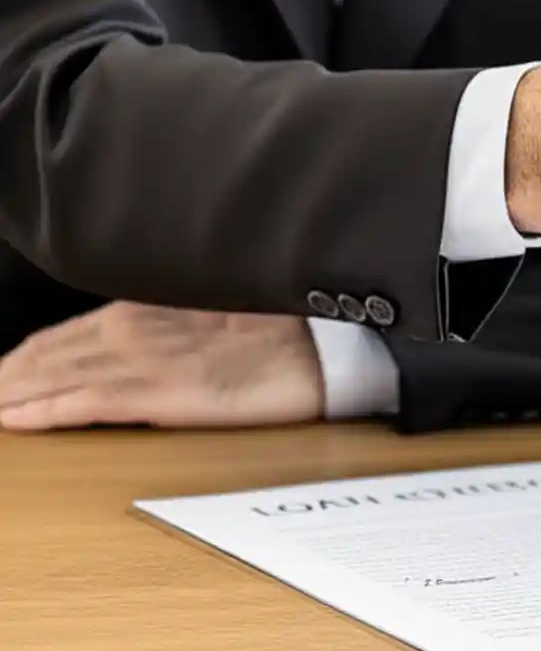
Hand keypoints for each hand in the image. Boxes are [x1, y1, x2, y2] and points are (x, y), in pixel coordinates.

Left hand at [0, 302, 322, 430]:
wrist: (319, 346)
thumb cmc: (281, 333)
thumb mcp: (213, 321)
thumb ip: (167, 330)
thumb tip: (141, 353)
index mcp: (146, 310)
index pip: (62, 336)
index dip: (21, 358)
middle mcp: (132, 328)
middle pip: (44, 355)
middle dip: (3, 378)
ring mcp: (140, 360)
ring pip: (51, 377)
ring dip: (7, 394)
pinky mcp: (155, 393)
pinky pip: (79, 404)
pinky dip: (38, 412)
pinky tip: (10, 420)